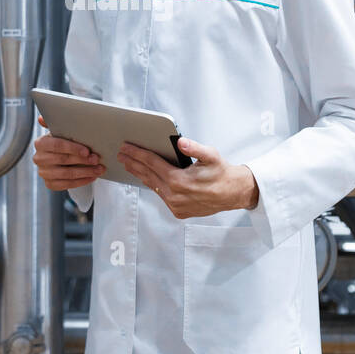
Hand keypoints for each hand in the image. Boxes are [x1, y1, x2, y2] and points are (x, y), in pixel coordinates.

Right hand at [32, 116, 105, 190]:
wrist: (61, 157)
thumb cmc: (63, 142)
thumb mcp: (60, 132)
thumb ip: (55, 124)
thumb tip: (42, 118)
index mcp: (40, 143)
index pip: (57, 145)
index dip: (72, 148)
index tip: (87, 151)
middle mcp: (39, 158)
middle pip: (63, 160)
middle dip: (82, 160)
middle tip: (97, 159)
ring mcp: (44, 172)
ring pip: (67, 174)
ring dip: (85, 172)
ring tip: (99, 169)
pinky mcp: (50, 184)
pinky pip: (67, 185)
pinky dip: (81, 181)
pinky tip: (92, 177)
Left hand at [116, 136, 259, 218]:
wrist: (232, 193)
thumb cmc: (221, 172)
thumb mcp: (210, 155)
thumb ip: (194, 147)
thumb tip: (180, 142)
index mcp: (179, 180)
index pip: (152, 163)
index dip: (137, 153)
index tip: (126, 147)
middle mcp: (174, 195)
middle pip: (147, 175)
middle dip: (133, 163)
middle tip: (121, 154)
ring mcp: (175, 205)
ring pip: (152, 186)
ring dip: (139, 174)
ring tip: (129, 165)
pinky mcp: (178, 211)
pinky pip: (161, 195)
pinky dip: (152, 185)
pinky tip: (146, 177)